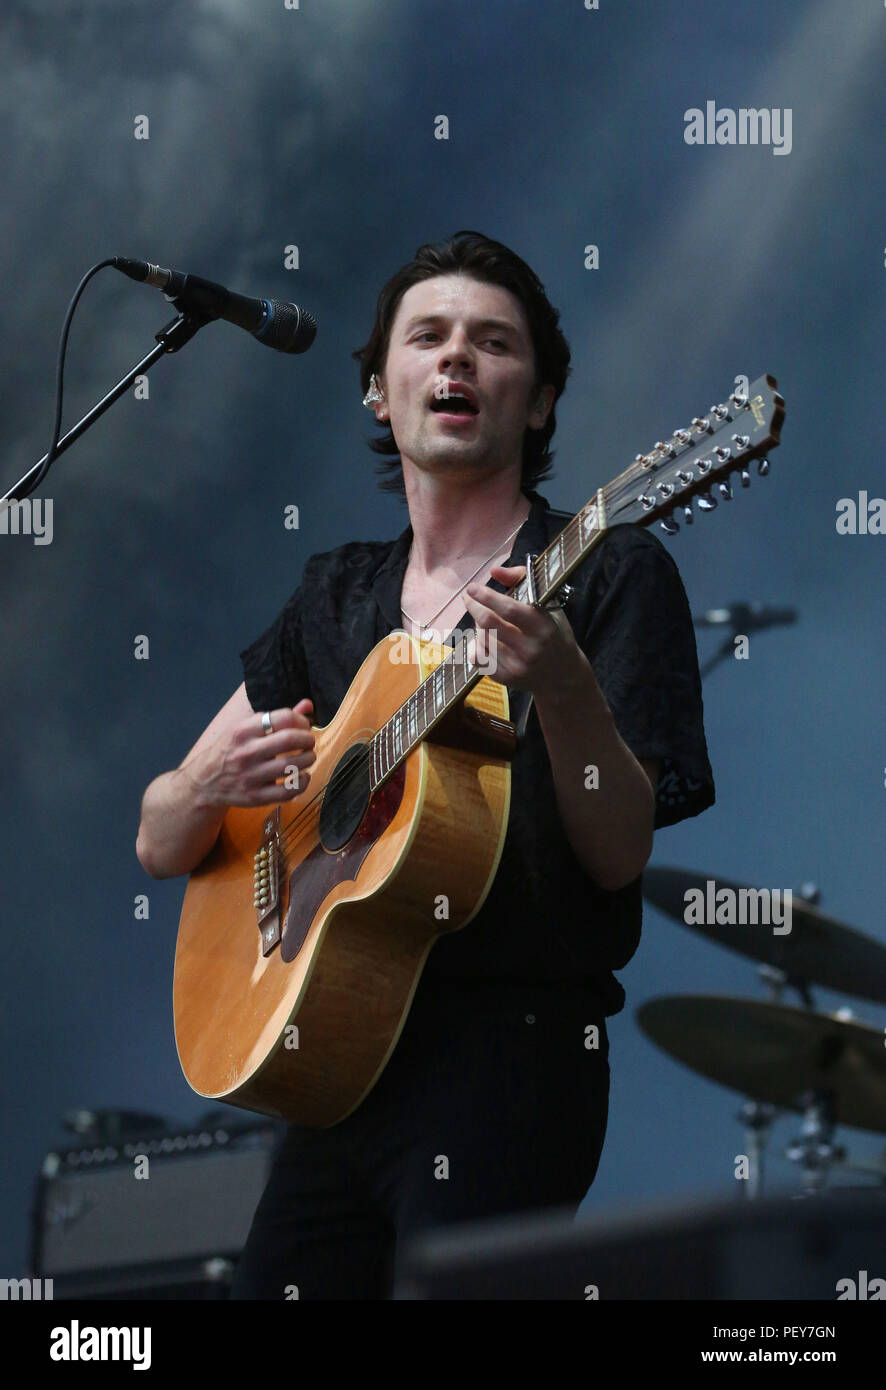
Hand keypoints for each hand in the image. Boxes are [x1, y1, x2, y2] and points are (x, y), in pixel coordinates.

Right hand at [182, 699, 316, 808]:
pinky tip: (302, 776)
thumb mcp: (246, 729)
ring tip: (307, 757)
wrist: (204, 782)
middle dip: (308, 739)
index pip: (283, 718)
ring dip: (308, 759)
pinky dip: (302, 782)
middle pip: (290, 740)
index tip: (304, 726)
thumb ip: (278, 717)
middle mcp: (246, 752)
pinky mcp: (255, 797)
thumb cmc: (230, 751)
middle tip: (309, 742)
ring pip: (291, 765)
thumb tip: (308, 705)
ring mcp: (250, 776)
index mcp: (243, 731)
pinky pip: (288, 791)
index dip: (301, 720)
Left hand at [462, 565, 581, 694]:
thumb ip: (522, 581)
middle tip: (468, 597)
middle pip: (489, 623)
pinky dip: (477, 645)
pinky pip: (479, 659)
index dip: (486, 596)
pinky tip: (483, 640)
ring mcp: (518, 666)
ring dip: (478, 626)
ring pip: (482, 639)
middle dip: (474, 606)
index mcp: (543, 626)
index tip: (472, 587)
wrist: (563, 675)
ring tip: (485, 620)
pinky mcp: (507, 679)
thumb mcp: (548, 604)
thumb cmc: (553, 632)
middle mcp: (531, 648)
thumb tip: (494, 571)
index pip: (509, 609)